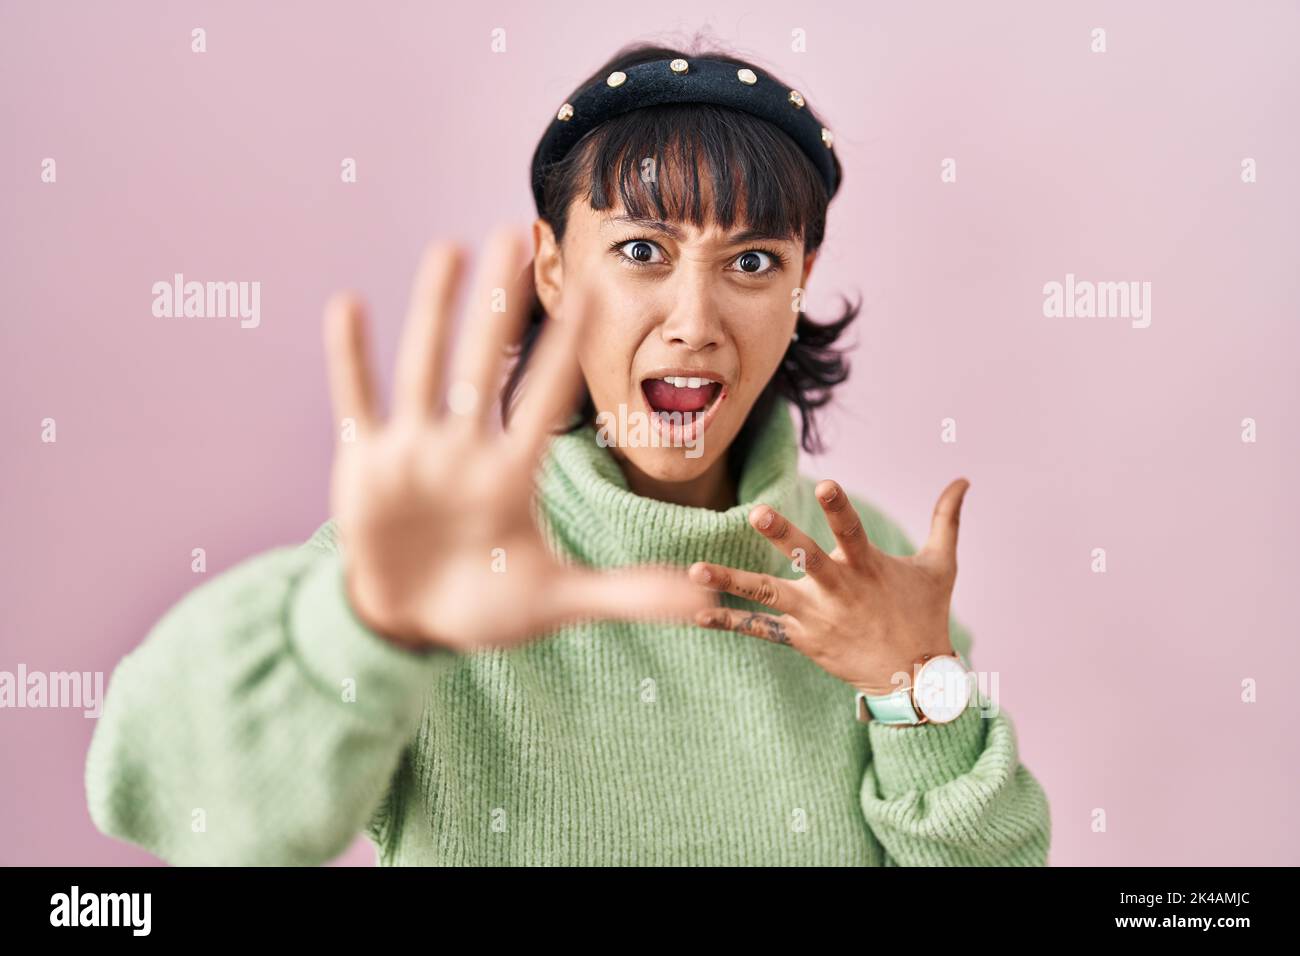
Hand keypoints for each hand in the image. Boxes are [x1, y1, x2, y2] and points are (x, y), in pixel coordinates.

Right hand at [322, 227, 716, 651]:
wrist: (412, 622)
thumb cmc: (486, 607)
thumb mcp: (555, 600)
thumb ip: (624, 593)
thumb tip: (699, 598)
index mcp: (513, 476)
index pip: (545, 402)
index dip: (564, 351)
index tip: (592, 292)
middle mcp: (466, 449)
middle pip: (485, 364)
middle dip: (499, 305)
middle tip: (515, 234)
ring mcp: (415, 451)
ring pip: (425, 366)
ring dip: (433, 311)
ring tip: (448, 248)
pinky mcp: (365, 463)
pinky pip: (356, 401)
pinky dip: (350, 358)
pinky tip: (347, 304)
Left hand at [687, 478, 969, 694]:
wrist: (912, 677)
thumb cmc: (925, 614)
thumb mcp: (941, 566)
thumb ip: (946, 519)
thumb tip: (964, 479)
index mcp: (868, 567)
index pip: (853, 531)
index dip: (839, 507)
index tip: (824, 483)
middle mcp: (839, 591)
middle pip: (807, 560)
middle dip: (783, 537)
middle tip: (757, 512)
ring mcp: (816, 617)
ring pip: (768, 595)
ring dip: (732, 582)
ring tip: (694, 570)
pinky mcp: (801, 639)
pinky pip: (759, 629)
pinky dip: (729, 621)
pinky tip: (696, 613)